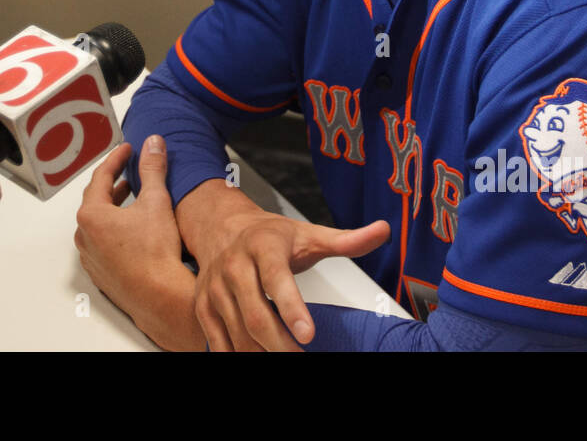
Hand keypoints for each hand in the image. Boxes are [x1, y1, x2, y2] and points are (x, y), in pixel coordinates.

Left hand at [74, 136, 205, 350]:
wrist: (159, 296)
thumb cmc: (154, 253)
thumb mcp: (156, 201)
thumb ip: (152, 169)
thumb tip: (153, 145)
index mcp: (91, 215)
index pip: (102, 176)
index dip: (117, 159)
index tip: (128, 150)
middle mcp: (84, 236)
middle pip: (96, 199)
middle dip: (113, 182)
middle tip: (128, 170)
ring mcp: (90, 257)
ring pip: (98, 223)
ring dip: (113, 206)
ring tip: (131, 197)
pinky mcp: (101, 272)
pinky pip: (102, 243)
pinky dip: (114, 229)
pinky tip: (132, 229)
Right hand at [195, 211, 389, 351]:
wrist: (222, 227)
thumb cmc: (270, 236)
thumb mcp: (308, 234)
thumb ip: (347, 240)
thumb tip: (384, 231)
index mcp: (262, 246)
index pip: (276, 279)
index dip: (292, 309)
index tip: (309, 335)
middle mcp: (233, 266)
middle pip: (256, 315)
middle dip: (280, 345)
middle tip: (303, 360)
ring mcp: (215, 288)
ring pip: (237, 334)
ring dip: (262, 355)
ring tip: (287, 359)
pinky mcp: (203, 306)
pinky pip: (218, 341)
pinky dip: (238, 356)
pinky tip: (259, 358)